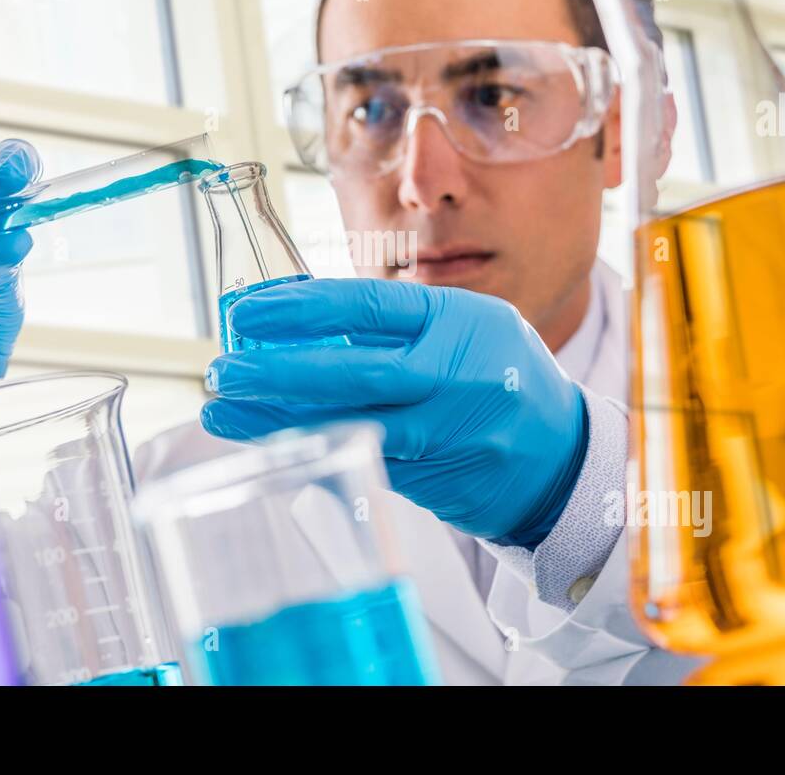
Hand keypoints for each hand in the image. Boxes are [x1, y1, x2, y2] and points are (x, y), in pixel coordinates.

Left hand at [200, 278, 587, 546]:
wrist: (562, 455)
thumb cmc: (500, 375)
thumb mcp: (468, 326)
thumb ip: (399, 324)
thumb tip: (301, 318)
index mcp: (461, 321)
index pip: (368, 307)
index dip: (301, 308)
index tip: (247, 310)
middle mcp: (454, 375)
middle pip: (351, 373)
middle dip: (276, 371)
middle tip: (223, 369)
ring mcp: (446, 432)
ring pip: (348, 424)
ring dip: (277, 420)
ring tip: (222, 412)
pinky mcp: (434, 478)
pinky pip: (359, 458)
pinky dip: (309, 447)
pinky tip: (269, 442)